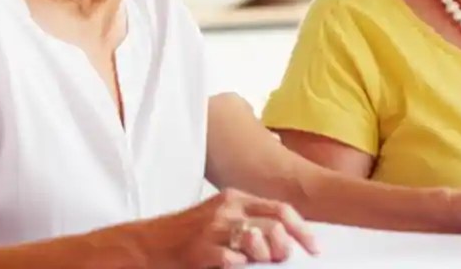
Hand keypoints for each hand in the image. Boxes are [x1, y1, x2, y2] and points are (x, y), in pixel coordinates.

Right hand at [138, 188, 317, 266]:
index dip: (302, 230)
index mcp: (236, 198)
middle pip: (274, 225)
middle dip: (286, 247)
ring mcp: (212, 228)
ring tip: (261, 264)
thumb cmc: (186, 235)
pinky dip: (241, 266)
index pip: (281, 209)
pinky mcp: (199, 249)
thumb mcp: (221, 218)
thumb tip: (284, 239)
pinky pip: (233, 259)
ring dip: (266, 257)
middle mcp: (227, 209)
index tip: (314, 248)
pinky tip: (238, 267)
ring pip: (257, 240)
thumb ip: (249, 222)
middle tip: (284, 261)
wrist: (146, 245)